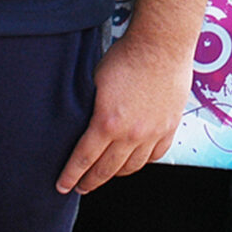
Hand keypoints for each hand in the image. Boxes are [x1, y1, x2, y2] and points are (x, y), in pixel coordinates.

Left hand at [55, 33, 190, 194]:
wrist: (161, 44)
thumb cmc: (126, 57)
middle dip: (90, 181)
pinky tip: (133, 160)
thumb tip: (80, 123)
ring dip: (116, 174)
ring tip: (106, 174)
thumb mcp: (94, 81)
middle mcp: (131, 134)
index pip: (83, 159)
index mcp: (107, 123)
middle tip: (81, 187)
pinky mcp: (169, 127)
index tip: (63, 186)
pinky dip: (142, 162)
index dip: (71, 175)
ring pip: (132, 167)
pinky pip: (155, 155)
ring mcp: (153, 133)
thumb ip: (88, 107)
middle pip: (107, 169)